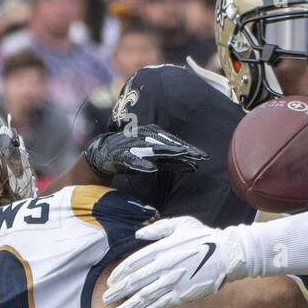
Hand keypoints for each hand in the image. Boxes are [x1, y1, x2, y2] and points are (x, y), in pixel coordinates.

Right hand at [85, 125, 206, 178]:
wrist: (103, 154)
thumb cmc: (132, 156)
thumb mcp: (154, 158)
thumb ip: (170, 161)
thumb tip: (191, 166)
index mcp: (153, 137)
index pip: (174, 143)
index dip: (188, 149)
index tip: (204, 157)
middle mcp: (145, 138)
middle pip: (168, 145)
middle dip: (184, 150)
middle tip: (199, 157)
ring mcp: (133, 145)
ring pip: (153, 150)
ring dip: (168, 153)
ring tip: (181, 157)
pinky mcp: (121, 155)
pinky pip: (133, 160)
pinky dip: (142, 164)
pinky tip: (152, 170)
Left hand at [103, 216, 246, 307]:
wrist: (228, 254)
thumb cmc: (205, 237)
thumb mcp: (180, 224)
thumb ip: (157, 229)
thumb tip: (138, 235)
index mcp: (160, 249)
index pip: (132, 264)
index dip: (119, 275)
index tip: (110, 282)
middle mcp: (162, 266)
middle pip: (134, 282)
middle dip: (118, 292)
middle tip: (106, 300)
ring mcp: (171, 282)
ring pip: (144, 297)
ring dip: (128, 306)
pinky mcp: (182, 295)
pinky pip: (160, 306)